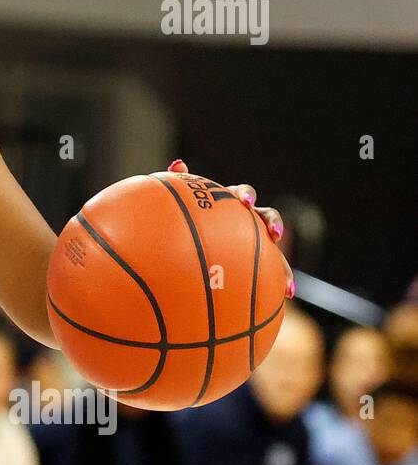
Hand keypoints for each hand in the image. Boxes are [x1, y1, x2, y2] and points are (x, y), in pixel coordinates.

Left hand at [166, 159, 293, 297]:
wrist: (182, 254)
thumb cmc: (180, 226)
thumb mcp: (176, 210)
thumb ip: (178, 187)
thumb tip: (178, 162)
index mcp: (228, 206)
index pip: (242, 195)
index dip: (247, 196)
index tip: (245, 203)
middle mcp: (246, 223)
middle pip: (265, 218)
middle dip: (272, 223)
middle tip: (273, 233)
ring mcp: (253, 245)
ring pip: (274, 254)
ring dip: (284, 267)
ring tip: (288, 285)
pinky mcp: (254, 267)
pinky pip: (266, 279)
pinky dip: (276, 288)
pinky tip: (282, 302)